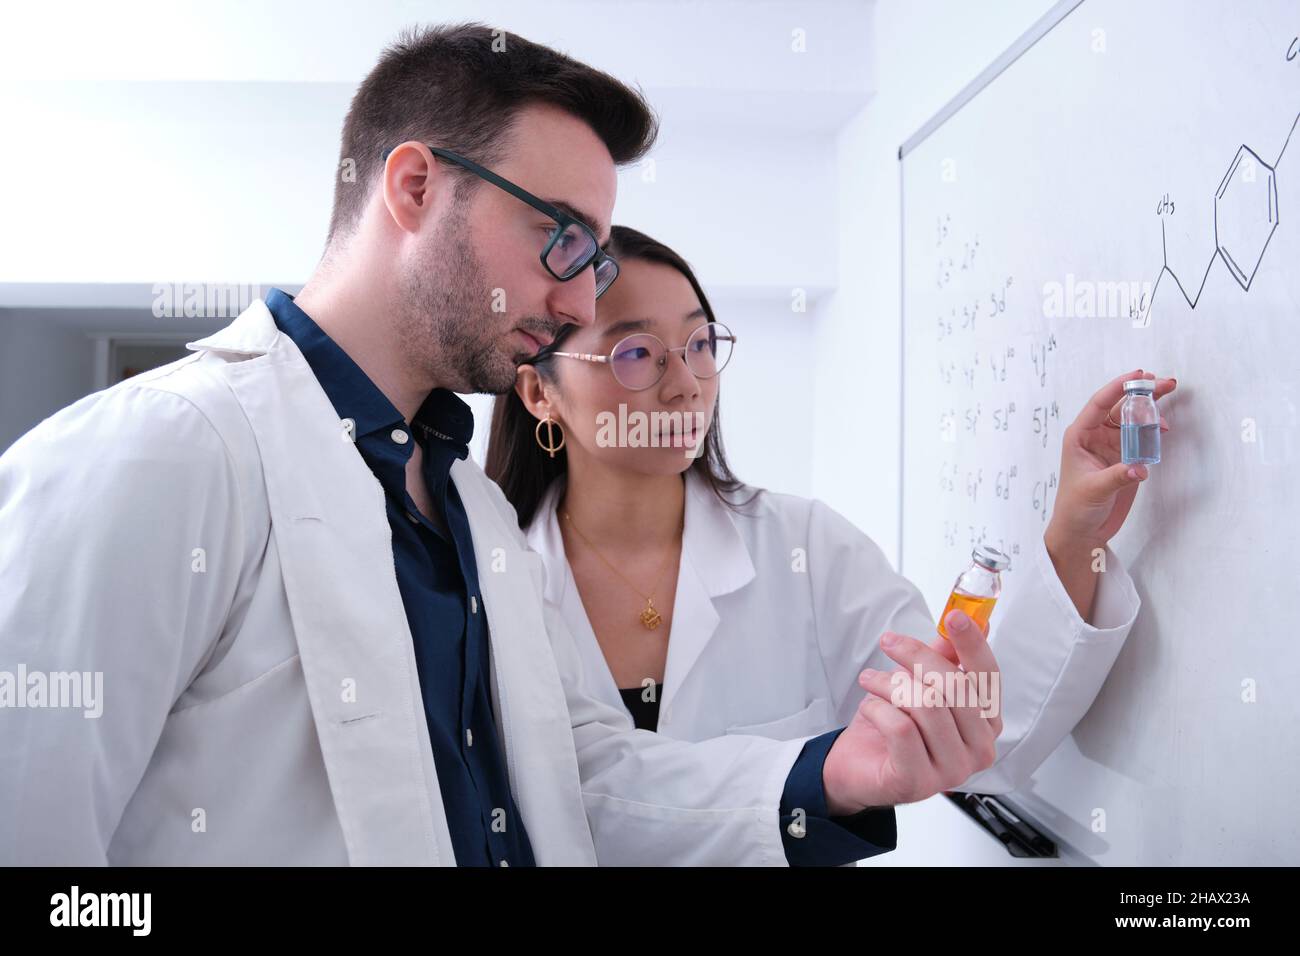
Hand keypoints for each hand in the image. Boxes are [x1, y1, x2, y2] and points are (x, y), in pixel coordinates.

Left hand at [823, 610, 1003, 814]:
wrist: (858, 766)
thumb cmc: (893, 725)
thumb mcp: (920, 684)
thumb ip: (945, 657)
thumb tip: (964, 620)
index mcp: (987, 722)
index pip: (988, 677)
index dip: (972, 644)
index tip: (954, 616)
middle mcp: (979, 749)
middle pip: (955, 686)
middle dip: (916, 655)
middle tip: (889, 643)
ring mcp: (952, 770)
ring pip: (927, 705)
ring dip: (890, 683)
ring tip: (871, 680)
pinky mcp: (918, 781)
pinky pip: (901, 729)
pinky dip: (879, 709)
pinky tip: (871, 707)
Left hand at [1046, 368, 1175, 549]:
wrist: (1082, 530)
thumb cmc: (1075, 507)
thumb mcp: (1093, 490)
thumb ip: (1118, 476)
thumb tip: (1140, 468)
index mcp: (1079, 436)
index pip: (1099, 404)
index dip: (1118, 387)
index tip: (1139, 376)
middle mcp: (1095, 436)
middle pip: (1120, 406)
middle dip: (1141, 392)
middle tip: (1165, 382)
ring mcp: (1112, 446)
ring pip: (1133, 418)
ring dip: (1151, 406)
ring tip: (1169, 392)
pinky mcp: (1125, 458)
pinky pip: (1141, 437)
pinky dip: (1154, 429)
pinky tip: (1164, 427)